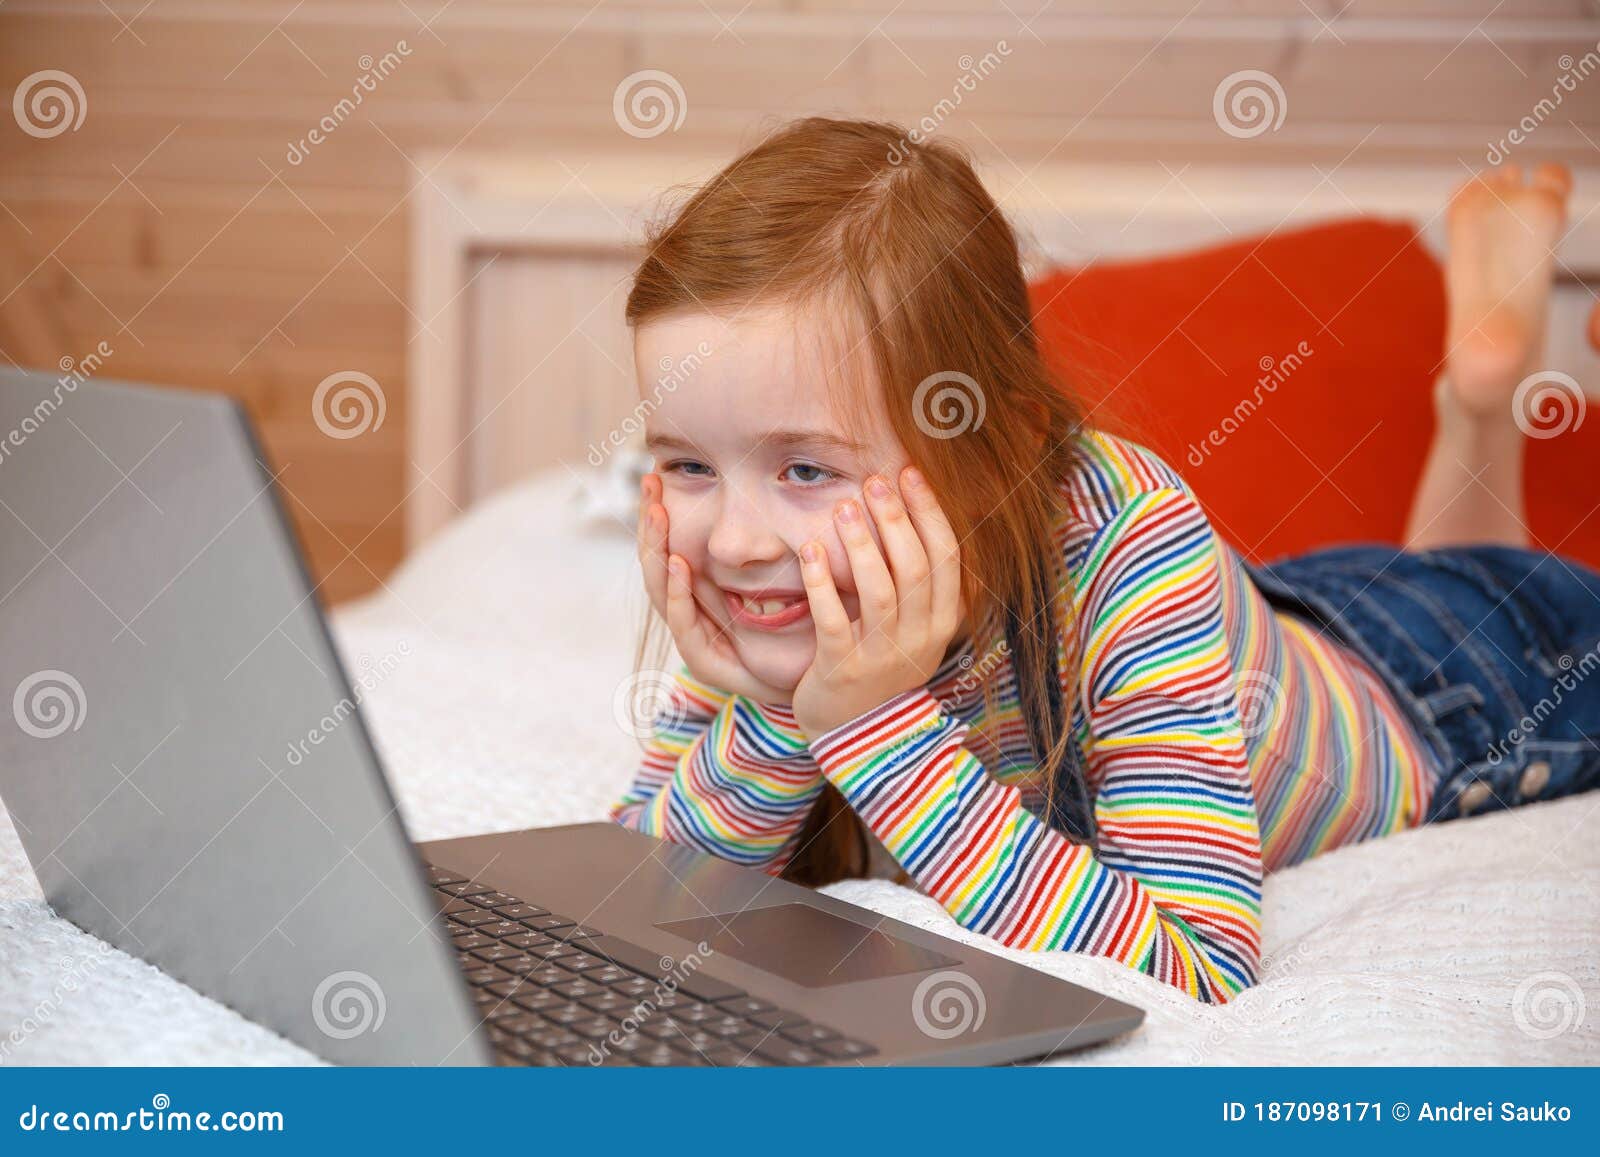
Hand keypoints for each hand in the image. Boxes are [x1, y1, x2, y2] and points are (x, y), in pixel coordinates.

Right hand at [637, 473, 792, 704]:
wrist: (821, 681)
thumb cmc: (807, 627)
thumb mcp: (790, 574)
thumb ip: (775, 542)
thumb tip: (777, 483)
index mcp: (703, 592)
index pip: (671, 547)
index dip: (661, 514)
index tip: (658, 474)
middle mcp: (693, 614)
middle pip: (658, 564)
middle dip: (651, 524)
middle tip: (650, 483)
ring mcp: (696, 639)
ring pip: (661, 591)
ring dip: (658, 551)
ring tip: (658, 515)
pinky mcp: (708, 662)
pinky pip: (685, 626)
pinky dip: (679, 595)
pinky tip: (679, 564)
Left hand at [791, 466, 962, 737]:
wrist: (861, 734)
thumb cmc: (883, 666)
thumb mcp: (916, 627)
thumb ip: (919, 582)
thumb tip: (910, 512)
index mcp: (942, 622)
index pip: (946, 557)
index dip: (929, 512)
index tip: (909, 474)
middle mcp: (920, 638)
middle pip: (915, 568)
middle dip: (895, 519)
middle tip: (874, 482)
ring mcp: (882, 656)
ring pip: (880, 592)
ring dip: (862, 545)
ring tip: (842, 508)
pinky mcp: (842, 669)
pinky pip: (833, 621)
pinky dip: (821, 583)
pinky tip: (809, 550)